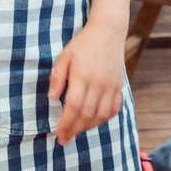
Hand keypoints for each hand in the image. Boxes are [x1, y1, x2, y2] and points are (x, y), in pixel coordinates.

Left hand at [48, 20, 125, 144]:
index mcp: (82, 76)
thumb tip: (51, 98)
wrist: (108, 31)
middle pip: (86, 115)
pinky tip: (94, 122)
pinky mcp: (119, 86)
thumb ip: (57, 78)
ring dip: (89, 127)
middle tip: (64, 139)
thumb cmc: (83, 44)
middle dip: (74, 130)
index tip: (58, 134)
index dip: (65, 124)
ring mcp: (111, 86)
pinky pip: (114, 109)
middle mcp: (98, 83)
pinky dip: (104, 119)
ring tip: (77, 131)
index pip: (73, 107)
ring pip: (101, 115)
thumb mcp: (65, 56)